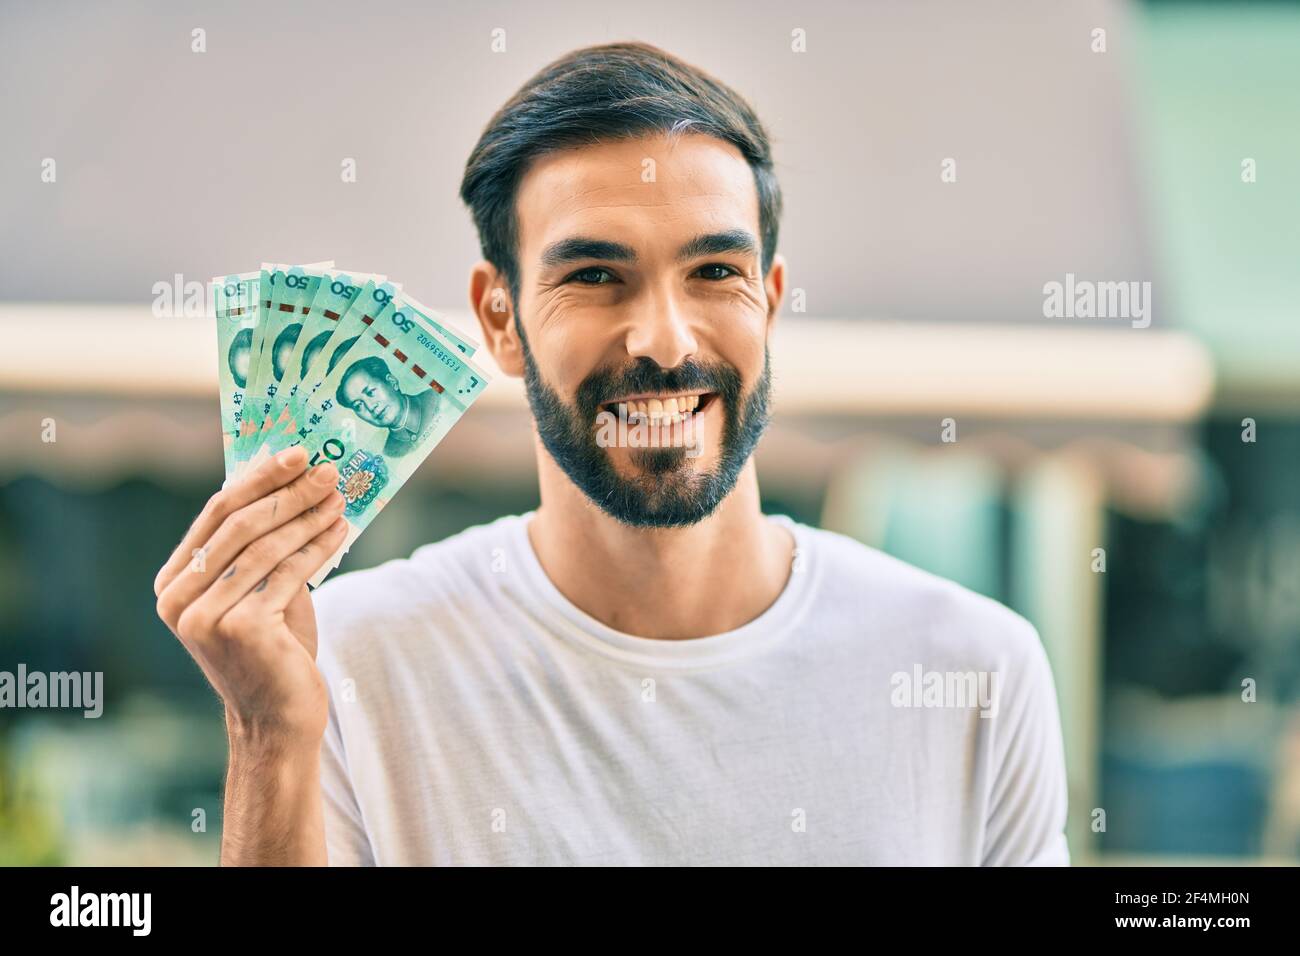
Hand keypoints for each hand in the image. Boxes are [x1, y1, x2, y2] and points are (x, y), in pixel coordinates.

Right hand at [154, 447, 348, 744]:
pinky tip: (342, 531)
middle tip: (327, 470)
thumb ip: (260, 544)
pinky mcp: (241, 629)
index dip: (259, 478)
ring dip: (309, 516)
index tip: (297, 453)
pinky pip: (289, 573)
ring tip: (340, 497)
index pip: (217, 512)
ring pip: (268, 546)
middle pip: (242, 524)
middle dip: (289, 492)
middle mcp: (178, 599)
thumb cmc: (272, 647)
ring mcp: (205, 616)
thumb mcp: (258, 589)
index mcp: (173, 582)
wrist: (278, 717)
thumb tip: (292, 477)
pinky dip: (319, 547)